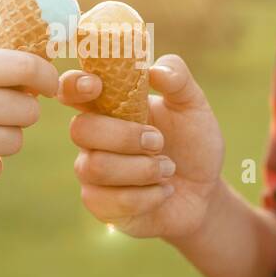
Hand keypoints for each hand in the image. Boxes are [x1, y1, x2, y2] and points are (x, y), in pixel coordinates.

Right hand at [57, 54, 223, 238]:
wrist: (204, 193)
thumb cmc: (192, 143)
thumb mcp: (193, 106)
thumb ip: (177, 79)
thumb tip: (154, 70)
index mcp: (108, 107)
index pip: (72, 89)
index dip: (74, 85)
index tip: (96, 86)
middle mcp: (93, 138)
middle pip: (80, 129)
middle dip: (125, 136)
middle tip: (159, 141)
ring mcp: (93, 173)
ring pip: (95, 167)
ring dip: (142, 168)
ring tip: (168, 168)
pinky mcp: (101, 206)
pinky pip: (112, 200)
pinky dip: (148, 195)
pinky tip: (164, 191)